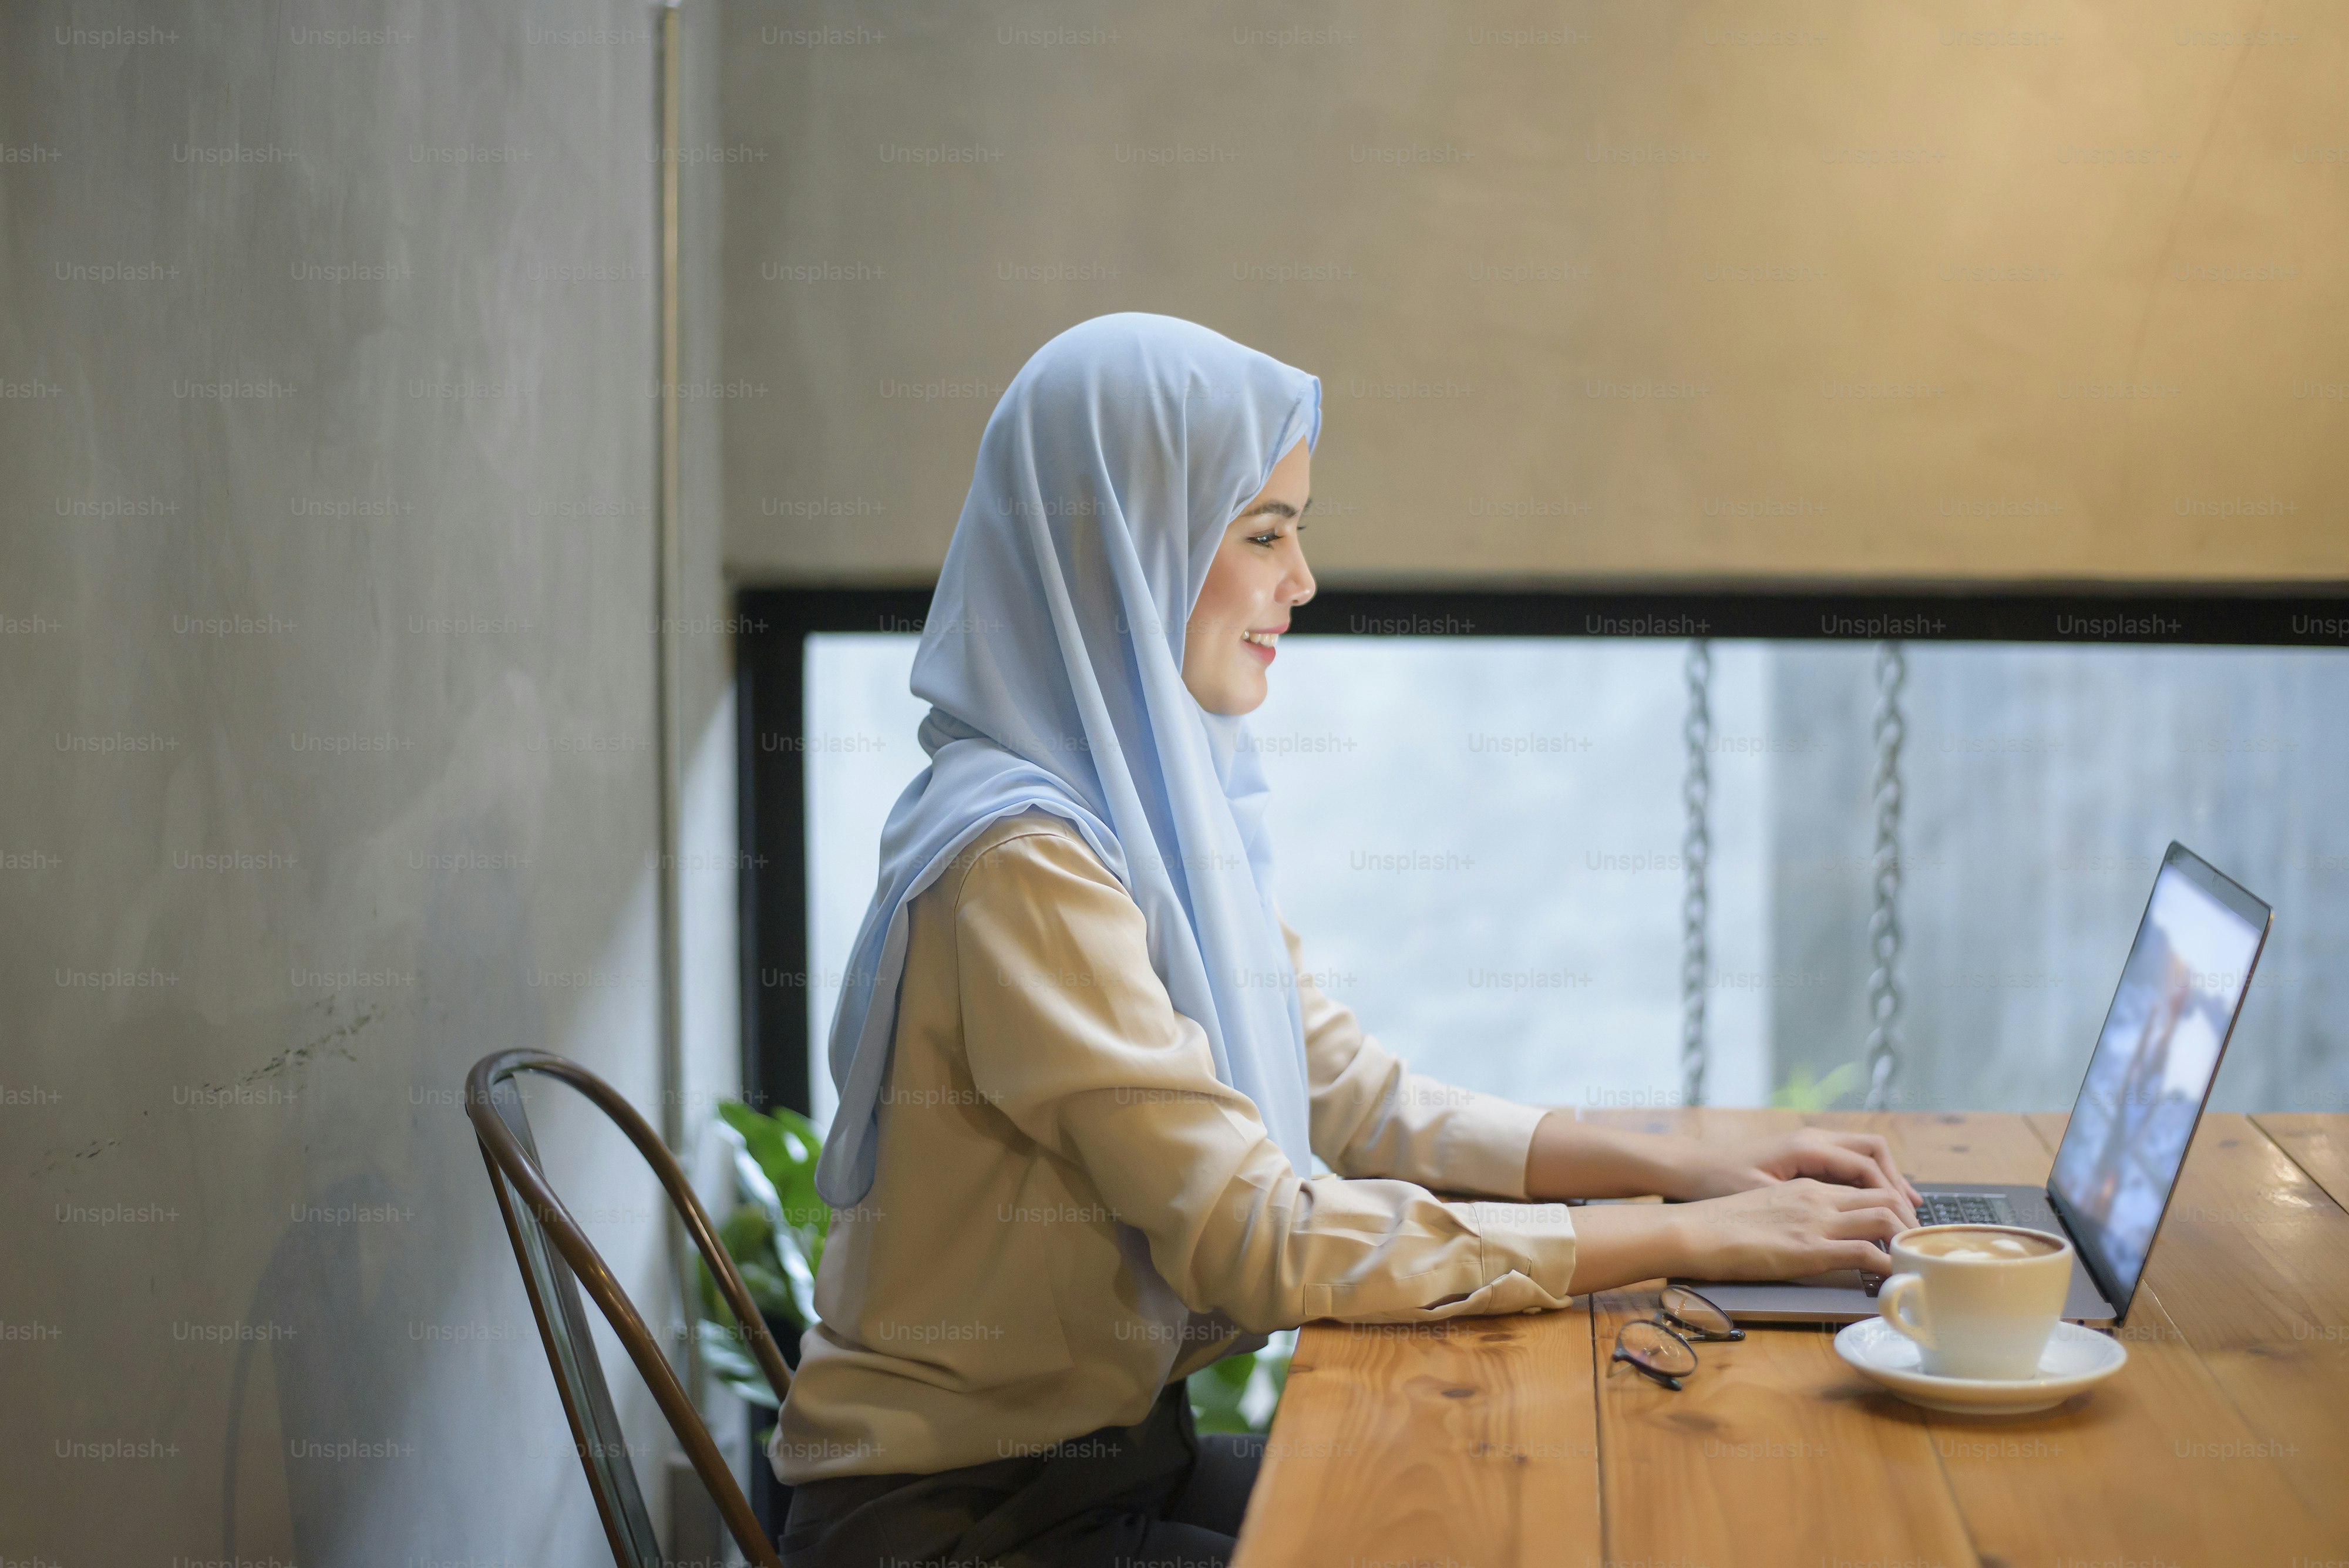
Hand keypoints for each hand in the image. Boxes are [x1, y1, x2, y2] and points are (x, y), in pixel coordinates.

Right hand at [1563, 1178, 1915, 1294]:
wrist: (1695, 1229)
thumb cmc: (1720, 1225)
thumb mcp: (1766, 1208)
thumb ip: (1796, 1215)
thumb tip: (1814, 1237)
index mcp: (1807, 1187)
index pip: (1865, 1187)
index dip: (1892, 1205)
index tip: (1904, 1227)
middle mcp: (1819, 1199)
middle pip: (1885, 1197)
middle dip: (1911, 1221)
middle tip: (1921, 1247)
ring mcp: (1817, 1222)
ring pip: (1885, 1219)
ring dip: (1907, 1241)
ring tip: (1916, 1263)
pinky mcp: (1810, 1249)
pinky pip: (1866, 1252)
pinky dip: (1888, 1265)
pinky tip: (1895, 1280)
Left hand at [1680, 1129, 1921, 1215]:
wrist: (1691, 1168)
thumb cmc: (1720, 1181)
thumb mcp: (1763, 1198)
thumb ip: (1805, 1211)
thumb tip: (1845, 1229)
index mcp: (1808, 1147)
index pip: (1868, 1166)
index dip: (1891, 1195)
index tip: (1904, 1223)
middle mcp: (1813, 1140)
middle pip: (1873, 1152)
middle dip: (1896, 1182)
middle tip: (1912, 1217)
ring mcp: (1809, 1145)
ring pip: (1862, 1155)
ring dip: (1884, 1181)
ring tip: (1903, 1212)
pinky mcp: (1803, 1157)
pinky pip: (1846, 1163)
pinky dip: (1865, 1181)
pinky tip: (1872, 1205)